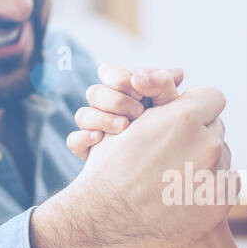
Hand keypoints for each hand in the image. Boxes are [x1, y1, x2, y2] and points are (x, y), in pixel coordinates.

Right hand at [32, 77, 232, 247]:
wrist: (105, 220)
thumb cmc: (109, 170)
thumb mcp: (127, 123)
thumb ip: (157, 100)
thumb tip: (173, 77)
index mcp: (183, 118)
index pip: (212, 97)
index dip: (196, 106)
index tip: (185, 119)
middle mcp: (206, 144)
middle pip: (216, 127)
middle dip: (199, 135)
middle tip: (175, 151)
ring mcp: (216, 176)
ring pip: (222, 156)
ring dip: (207, 161)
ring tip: (178, 175)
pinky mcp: (221, 202)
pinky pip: (229, 181)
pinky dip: (214, 185)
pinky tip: (189, 192)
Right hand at [67, 65, 184, 160]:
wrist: (163, 175)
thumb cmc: (170, 136)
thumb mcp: (172, 107)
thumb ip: (166, 84)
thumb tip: (163, 73)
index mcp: (124, 93)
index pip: (108, 73)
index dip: (119, 77)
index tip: (136, 86)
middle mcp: (106, 108)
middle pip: (94, 92)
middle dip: (116, 100)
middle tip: (138, 112)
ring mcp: (96, 129)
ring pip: (82, 115)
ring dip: (102, 118)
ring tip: (124, 127)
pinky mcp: (88, 150)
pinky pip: (73, 140)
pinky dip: (84, 138)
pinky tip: (99, 139)